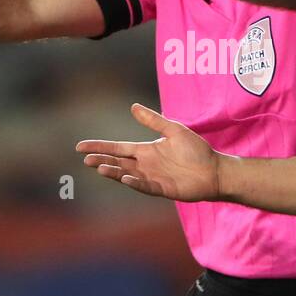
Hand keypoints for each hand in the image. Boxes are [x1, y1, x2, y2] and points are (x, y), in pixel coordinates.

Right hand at [76, 103, 220, 200]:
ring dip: (114, 172)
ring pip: (127, 175)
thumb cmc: (196, 150)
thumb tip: (133, 107)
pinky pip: (146, 186)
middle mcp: (145, 165)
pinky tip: (125, 178)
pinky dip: (135, 183)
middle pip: (118, 162)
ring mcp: (153, 178)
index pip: (118, 148)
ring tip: (100, 168)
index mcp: (146, 150)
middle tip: (86, 159)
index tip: (81, 147)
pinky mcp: (163, 189)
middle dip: (102, 160)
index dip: (100, 147)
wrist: (214, 169)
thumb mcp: (173, 130)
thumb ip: (154, 120)